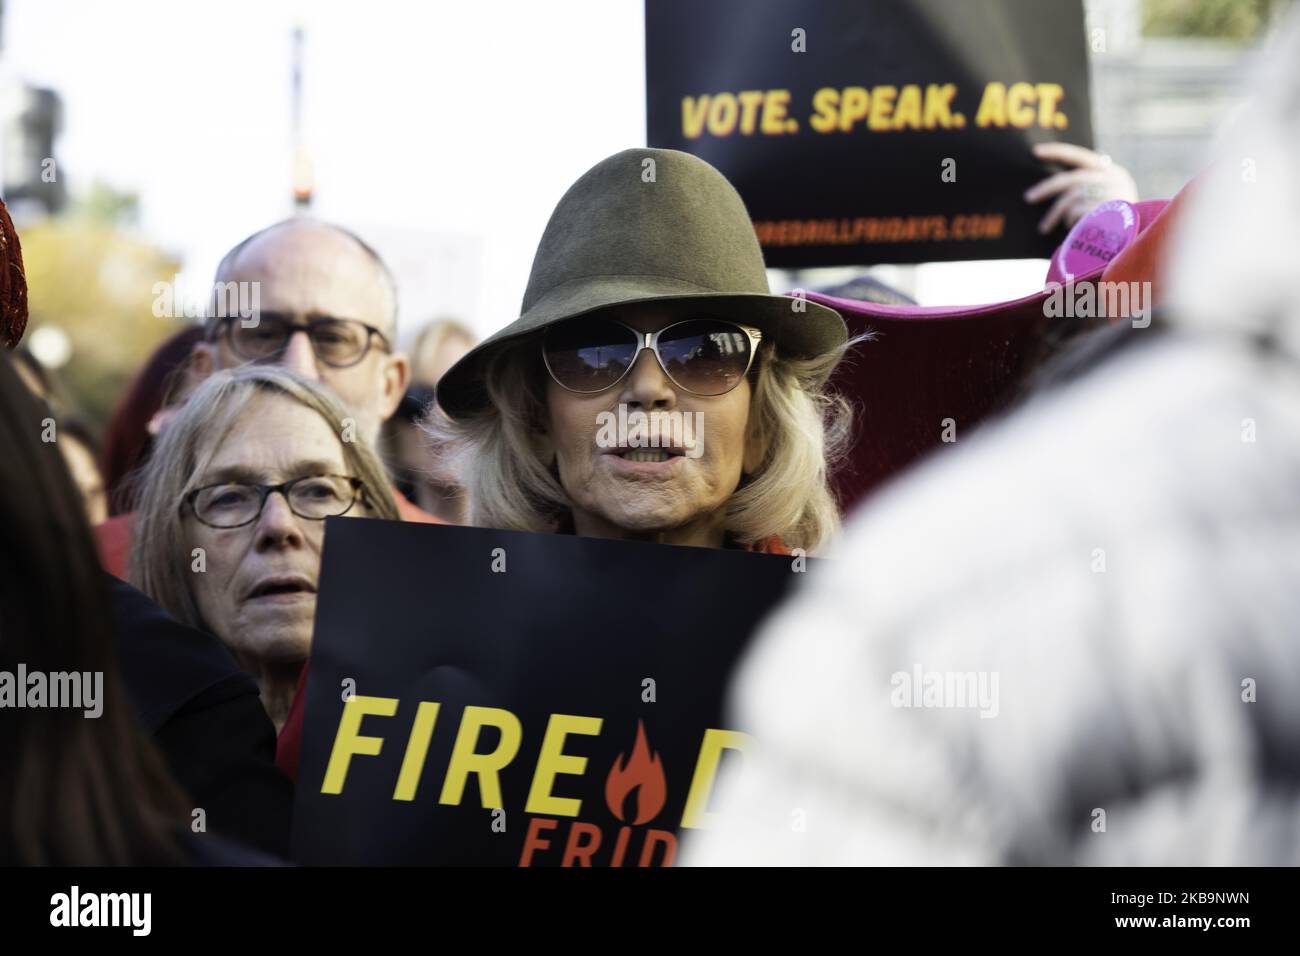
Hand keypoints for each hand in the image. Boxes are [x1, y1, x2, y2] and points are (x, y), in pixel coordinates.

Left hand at [1024, 142, 1138, 233]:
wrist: (1139, 242)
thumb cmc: (1115, 224)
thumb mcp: (1106, 199)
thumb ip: (1088, 187)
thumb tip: (1056, 183)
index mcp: (1113, 172)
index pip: (1081, 156)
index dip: (1057, 152)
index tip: (1035, 151)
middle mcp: (1115, 179)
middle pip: (1072, 179)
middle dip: (1046, 188)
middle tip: (1028, 197)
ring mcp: (1114, 194)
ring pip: (1072, 197)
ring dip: (1057, 213)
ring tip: (1048, 226)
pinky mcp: (1110, 210)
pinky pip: (1077, 212)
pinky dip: (1069, 221)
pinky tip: (1071, 230)